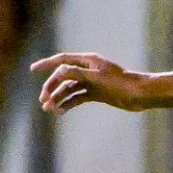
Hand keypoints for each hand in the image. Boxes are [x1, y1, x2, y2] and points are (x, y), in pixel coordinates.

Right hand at [32, 52, 149, 113]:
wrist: (140, 95)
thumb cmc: (121, 83)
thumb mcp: (98, 78)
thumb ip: (78, 73)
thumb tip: (59, 71)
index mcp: (88, 61)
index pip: (62, 60)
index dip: (47, 64)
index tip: (33, 70)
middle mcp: (88, 70)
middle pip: (63, 77)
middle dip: (51, 88)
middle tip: (43, 101)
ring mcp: (91, 82)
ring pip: (69, 89)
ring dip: (58, 98)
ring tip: (50, 110)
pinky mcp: (96, 94)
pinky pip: (77, 98)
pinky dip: (68, 104)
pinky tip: (61, 112)